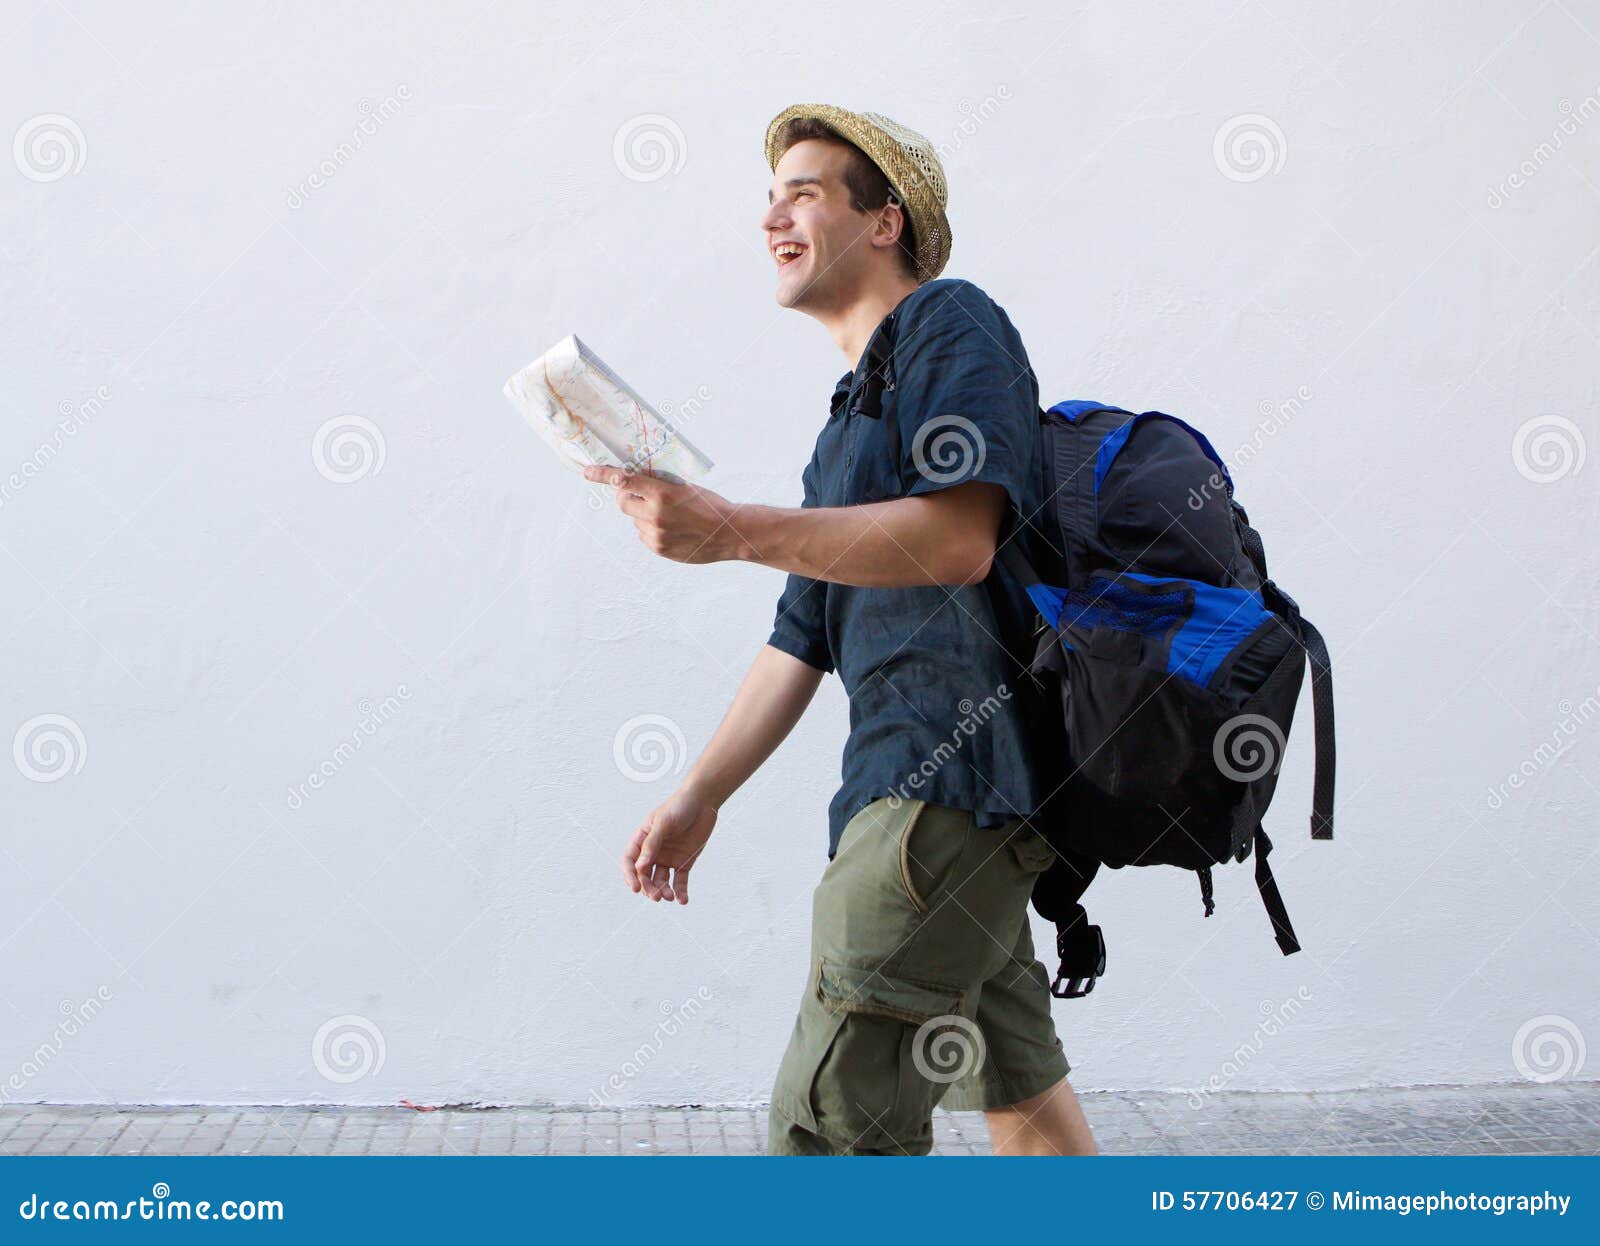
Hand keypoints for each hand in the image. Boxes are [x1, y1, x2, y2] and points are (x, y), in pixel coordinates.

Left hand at [582, 465, 749, 563]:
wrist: (728, 533)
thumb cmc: (709, 505)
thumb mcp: (684, 487)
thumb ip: (658, 485)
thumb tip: (633, 480)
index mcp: (662, 494)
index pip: (624, 481)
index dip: (603, 475)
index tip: (588, 472)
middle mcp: (655, 516)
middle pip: (622, 502)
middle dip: (627, 496)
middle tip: (641, 495)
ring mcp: (655, 535)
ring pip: (634, 520)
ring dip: (644, 515)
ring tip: (671, 517)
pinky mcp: (658, 549)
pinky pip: (644, 535)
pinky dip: (652, 530)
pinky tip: (673, 529)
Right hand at [620, 785, 717, 903]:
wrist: (704, 801)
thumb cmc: (680, 806)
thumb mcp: (664, 823)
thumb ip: (652, 844)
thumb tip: (640, 867)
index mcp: (642, 839)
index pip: (629, 861)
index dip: (629, 876)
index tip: (635, 888)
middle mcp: (652, 852)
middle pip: (644, 875)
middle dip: (648, 887)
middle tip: (656, 897)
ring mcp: (667, 858)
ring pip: (660, 881)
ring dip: (663, 891)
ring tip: (669, 897)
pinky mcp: (683, 862)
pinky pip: (679, 881)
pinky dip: (680, 892)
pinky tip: (682, 900)